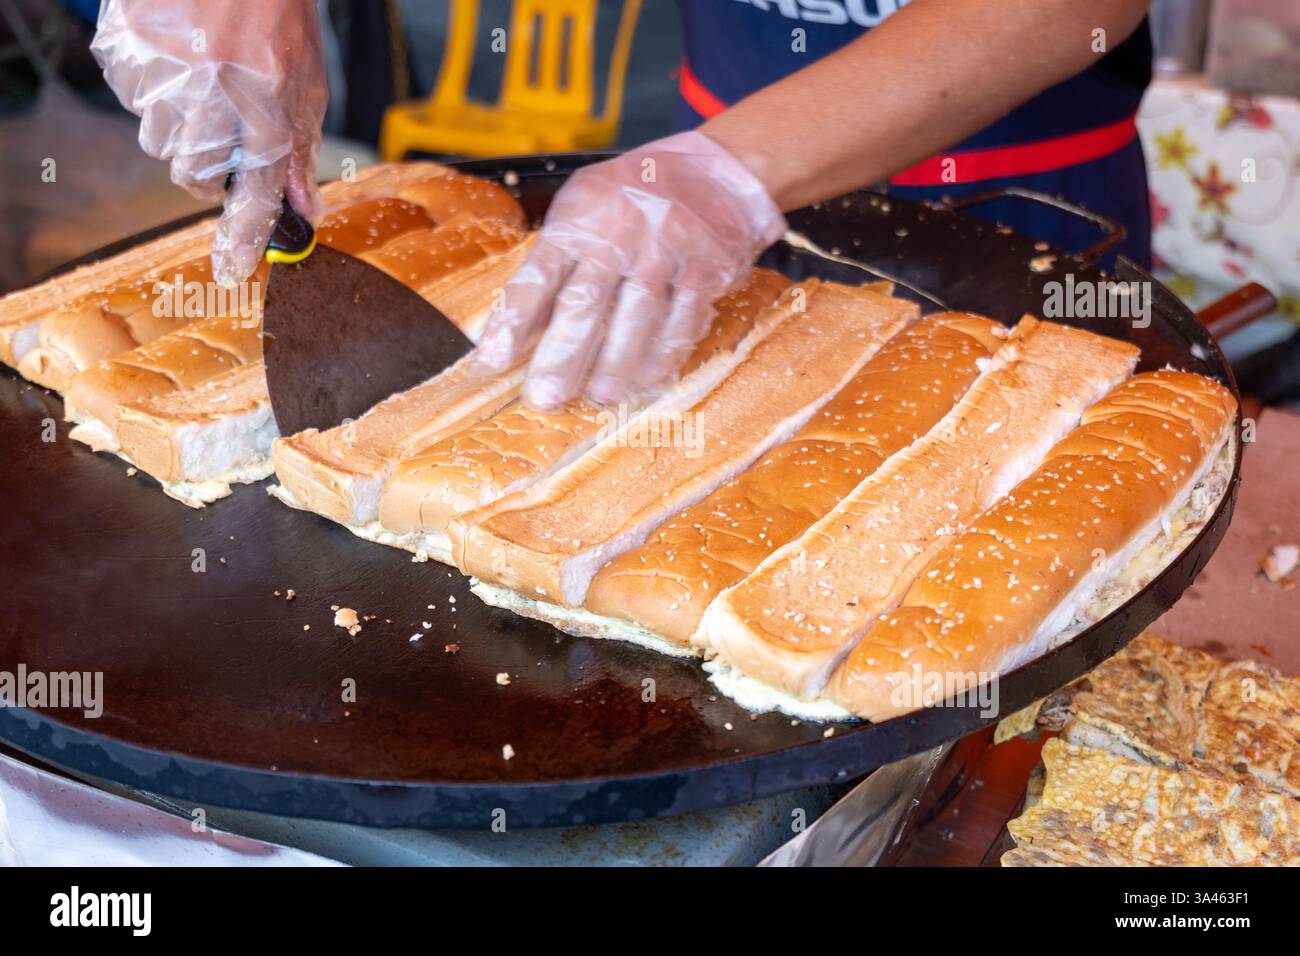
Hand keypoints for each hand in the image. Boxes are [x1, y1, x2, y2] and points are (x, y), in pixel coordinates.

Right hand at [92, 0, 327, 284]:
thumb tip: (305, 210)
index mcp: (267, 100)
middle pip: (195, 173)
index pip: (256, 188)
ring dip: (181, 125)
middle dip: (211, 165)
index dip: (243, 234)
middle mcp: (213, 89)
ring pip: (159, 140)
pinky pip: (131, 97)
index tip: (232, 269)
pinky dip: (153, 87)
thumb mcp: (307, 80)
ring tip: (204, 78)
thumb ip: (300, 149)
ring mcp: (163, 67)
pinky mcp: (125, 45)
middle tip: (226, 129)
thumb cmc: (278, 10)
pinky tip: (178, 55)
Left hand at [476, 131, 785, 409]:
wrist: (716, 169)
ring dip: (617, 362)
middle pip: (585, 301)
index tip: (492, 360)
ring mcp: (664, 250)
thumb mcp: (585, 207)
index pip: (538, 275)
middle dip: (562, 354)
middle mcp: (618, 234)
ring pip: (636, 313)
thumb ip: (557, 258)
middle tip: (544, 397)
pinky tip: (649, 380)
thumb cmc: (635, 197)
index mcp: (577, 220)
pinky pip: (683, 316)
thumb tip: (518, 326)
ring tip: (600, 399)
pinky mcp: (705, 267)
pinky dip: (666, 352)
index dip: (514, 320)